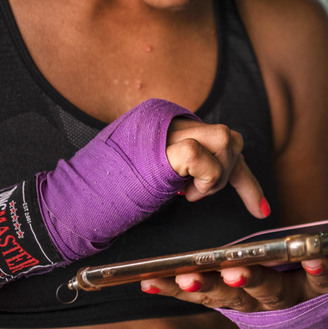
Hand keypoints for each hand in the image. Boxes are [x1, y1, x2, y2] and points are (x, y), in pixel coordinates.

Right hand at [0, 99, 269, 288]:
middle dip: (231, 174)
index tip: (259, 209)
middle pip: (229, 137)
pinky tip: (182, 193)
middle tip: (199, 198)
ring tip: (186, 195)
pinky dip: (203, 177)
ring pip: (225, 140)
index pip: (220, 140)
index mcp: (165, 124)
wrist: (68, 203)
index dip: (243, 177)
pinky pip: (201, 154)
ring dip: (215, 176)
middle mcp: (168, 119)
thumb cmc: (103, 197)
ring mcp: (165, 128)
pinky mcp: (161, 146)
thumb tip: (211, 173)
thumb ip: (179, 168)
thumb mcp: (151, 179)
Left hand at [140, 241, 327, 313]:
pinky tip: (150, 278)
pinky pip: (196, 296)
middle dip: (251, 281)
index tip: (314, 256)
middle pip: (269, 291)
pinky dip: (173, 288)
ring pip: (228, 297)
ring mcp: (251, 302)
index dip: (320, 268)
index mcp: (320, 285)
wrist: (308, 320)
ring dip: (206, 287)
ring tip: (189, 274)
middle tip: (234, 271)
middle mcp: (285, 297)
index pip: (325, 276)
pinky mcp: (224, 301)